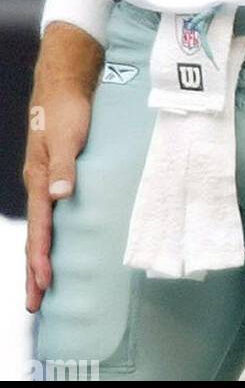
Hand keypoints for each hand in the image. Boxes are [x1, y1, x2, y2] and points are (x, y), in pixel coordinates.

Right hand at [24, 28, 100, 312]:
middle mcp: (38, 183)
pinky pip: (49, 214)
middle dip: (34, 270)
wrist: (64, 82)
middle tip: (34, 305)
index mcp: (38, 178)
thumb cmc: (66, 107)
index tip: (44, 282)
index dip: (41, 256)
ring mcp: (45, 181)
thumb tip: (58, 196)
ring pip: (41, 227)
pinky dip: (49, 236)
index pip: (40, 226)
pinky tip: (54, 246)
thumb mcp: (67, 134)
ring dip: (40, 257)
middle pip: (34, 234)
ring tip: (42, 285)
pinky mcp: (55, 174)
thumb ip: (64, 165)